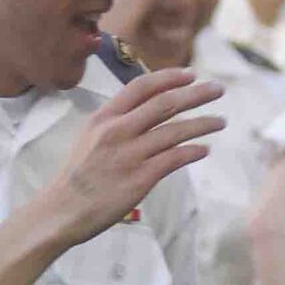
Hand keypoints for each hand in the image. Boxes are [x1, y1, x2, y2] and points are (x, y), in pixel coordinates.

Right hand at [36, 69, 222, 249]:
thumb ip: (118, 122)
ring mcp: (130, 154)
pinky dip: (193, 151)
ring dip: (203, 124)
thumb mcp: (91, 137)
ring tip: (221, 121)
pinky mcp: (140, 178)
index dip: (169, 77)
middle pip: (165, 103)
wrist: (63, 210)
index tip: (190, 74)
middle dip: (196, 94)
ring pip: (176, 131)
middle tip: (218, 89)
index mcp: (104, 118)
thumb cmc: (80, 176)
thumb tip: (150, 110)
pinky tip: (204, 149)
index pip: (141, 86)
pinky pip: (175, 158)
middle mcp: (117, 131)